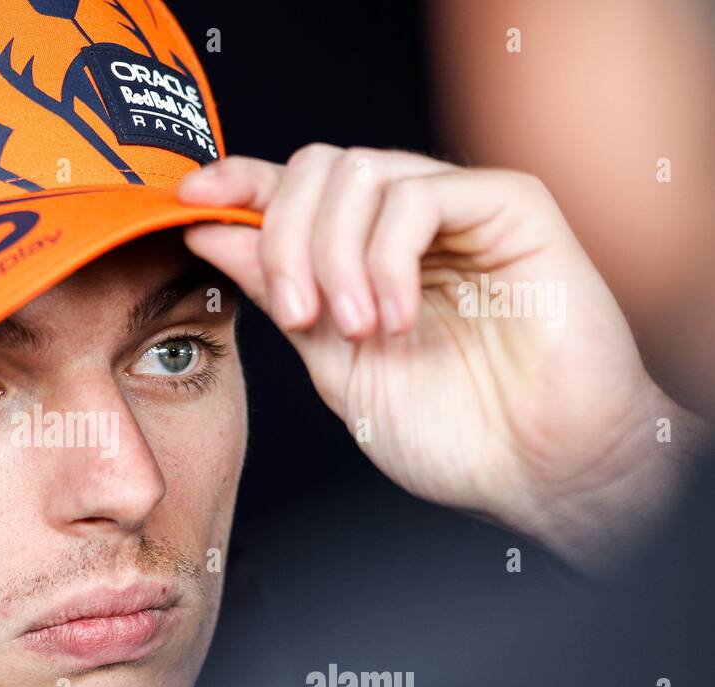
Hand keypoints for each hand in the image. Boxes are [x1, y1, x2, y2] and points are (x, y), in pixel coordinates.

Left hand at [177, 145, 699, 572]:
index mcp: (365, 253)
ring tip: (354, 329)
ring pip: (360, 173)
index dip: (238, 184)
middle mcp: (409, 222)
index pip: (293, 188)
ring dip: (334, 256)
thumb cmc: (453, 431)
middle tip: (298, 316)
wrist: (543, 473)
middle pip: (317, 168)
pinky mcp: (511, 207)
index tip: (190, 201)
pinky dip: (387, 257)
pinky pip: (420, 195)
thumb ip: (279, 293)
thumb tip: (211, 229)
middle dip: (284, 239)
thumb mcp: (335, 361)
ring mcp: (461, 209)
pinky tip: (395, 317)